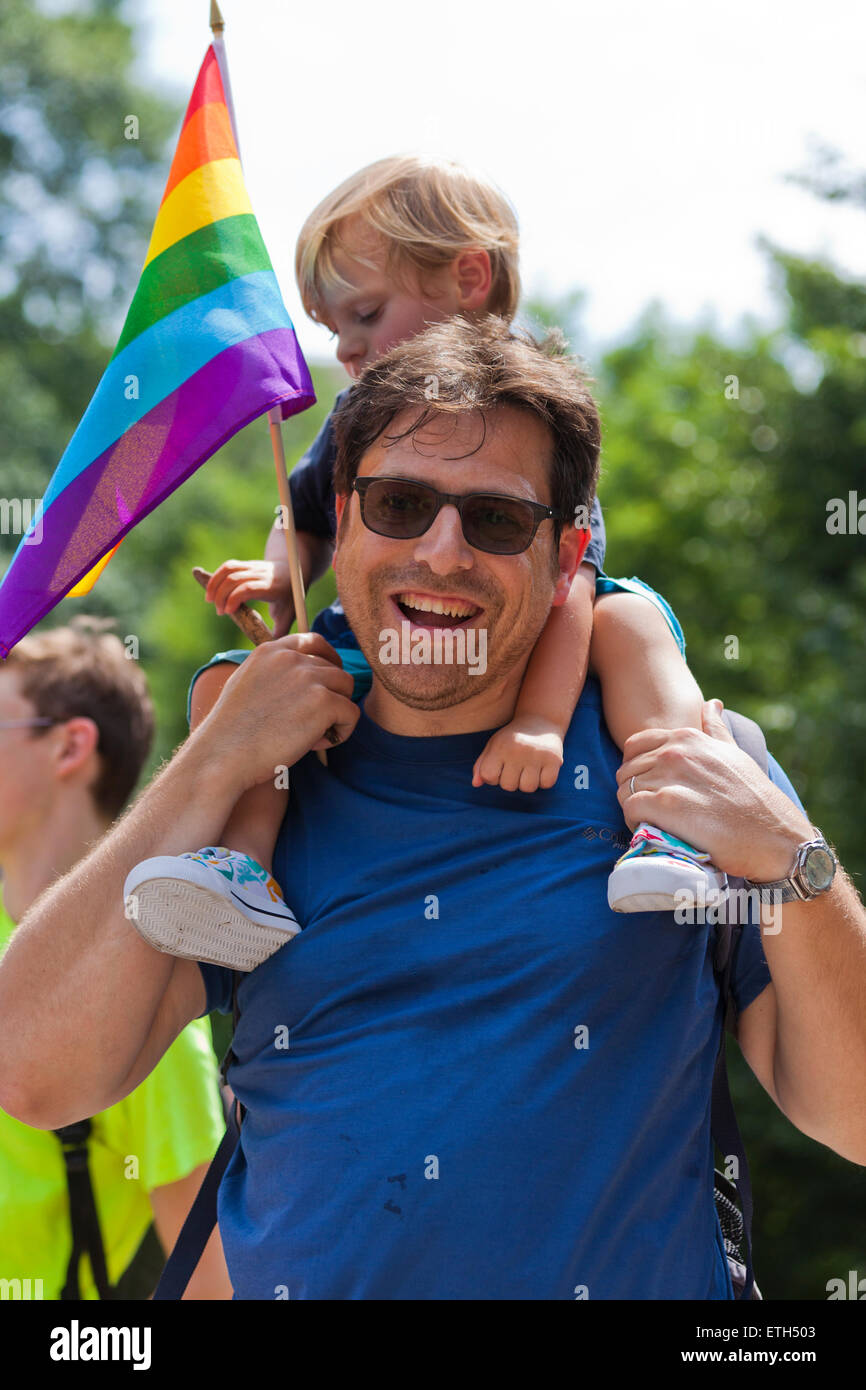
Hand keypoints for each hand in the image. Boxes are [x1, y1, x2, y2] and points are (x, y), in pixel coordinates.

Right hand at [195, 633, 359, 793]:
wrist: (224, 754)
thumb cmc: (232, 732)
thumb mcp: (247, 685)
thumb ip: (274, 674)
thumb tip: (305, 681)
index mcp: (270, 651)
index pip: (313, 641)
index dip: (329, 660)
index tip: (327, 684)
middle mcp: (291, 658)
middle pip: (335, 670)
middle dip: (329, 697)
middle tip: (309, 725)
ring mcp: (309, 678)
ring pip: (346, 690)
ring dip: (336, 714)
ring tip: (313, 735)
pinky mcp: (323, 702)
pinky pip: (351, 714)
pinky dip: (342, 732)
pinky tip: (317, 744)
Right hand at [204, 559, 295, 631]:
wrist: (293, 571)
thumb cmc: (289, 596)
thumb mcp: (290, 614)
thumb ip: (281, 631)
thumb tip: (272, 649)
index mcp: (271, 586)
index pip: (248, 588)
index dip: (234, 598)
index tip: (228, 612)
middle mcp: (261, 573)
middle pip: (234, 579)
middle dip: (222, 596)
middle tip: (219, 612)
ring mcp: (252, 566)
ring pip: (229, 569)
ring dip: (215, 584)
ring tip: (209, 600)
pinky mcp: (245, 564)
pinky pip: (227, 567)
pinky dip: (216, 577)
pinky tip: (213, 590)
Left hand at [472, 716, 564, 792]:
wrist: (541, 721)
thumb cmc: (512, 739)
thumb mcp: (493, 746)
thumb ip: (481, 765)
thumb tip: (476, 784)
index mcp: (500, 746)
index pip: (488, 776)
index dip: (493, 777)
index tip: (500, 768)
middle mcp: (517, 750)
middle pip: (508, 786)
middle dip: (511, 781)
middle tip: (516, 767)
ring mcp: (537, 755)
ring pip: (528, 788)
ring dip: (528, 782)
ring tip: (529, 769)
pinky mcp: (554, 759)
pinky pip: (546, 784)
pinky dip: (544, 781)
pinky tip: (541, 769)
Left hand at [617, 699, 812, 879]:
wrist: (773, 835)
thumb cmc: (754, 798)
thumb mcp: (734, 754)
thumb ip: (716, 729)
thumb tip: (712, 704)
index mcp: (687, 737)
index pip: (634, 746)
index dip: (638, 770)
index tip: (653, 789)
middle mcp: (676, 752)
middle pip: (627, 770)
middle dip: (635, 791)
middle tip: (653, 811)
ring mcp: (670, 776)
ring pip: (624, 790)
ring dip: (634, 809)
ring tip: (654, 822)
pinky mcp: (666, 804)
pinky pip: (629, 808)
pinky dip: (634, 822)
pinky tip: (652, 830)